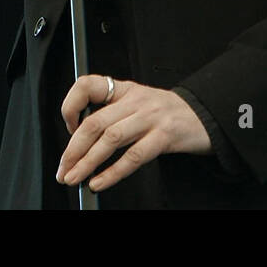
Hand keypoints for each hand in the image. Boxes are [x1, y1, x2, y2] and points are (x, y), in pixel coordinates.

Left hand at [56, 75, 212, 191]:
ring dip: (87, 162)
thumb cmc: (167, 112)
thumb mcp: (137, 103)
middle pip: (95, 122)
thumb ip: (112, 114)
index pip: (88, 85)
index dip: (71, 106)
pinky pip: (133, 157)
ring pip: (110, 139)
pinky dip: (112, 172)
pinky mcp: (163, 137)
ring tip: (74, 177)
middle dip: (73, 149)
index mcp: (124, 89)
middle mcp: (134, 101)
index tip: (68, 128)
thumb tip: (80, 141)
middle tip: (63, 169)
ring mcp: (149, 118)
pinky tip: (99, 182)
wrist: (204, 115)